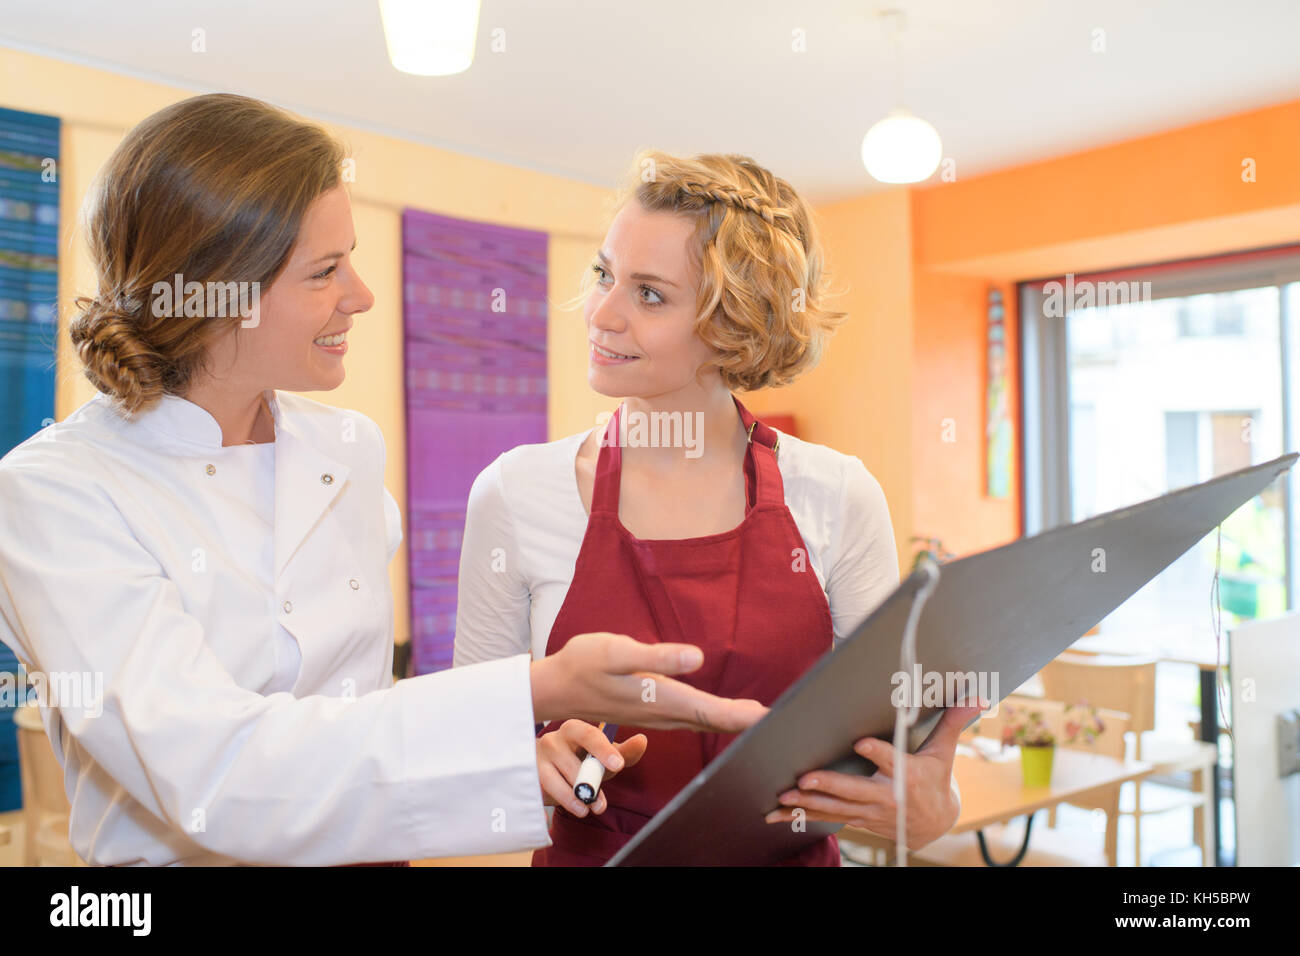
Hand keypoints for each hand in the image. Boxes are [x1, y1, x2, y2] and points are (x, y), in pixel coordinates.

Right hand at [530, 632, 767, 731]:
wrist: (556, 686)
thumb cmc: (585, 663)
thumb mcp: (616, 651)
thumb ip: (657, 656)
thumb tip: (696, 657)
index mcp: (665, 699)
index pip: (717, 713)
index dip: (748, 716)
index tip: (779, 717)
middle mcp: (667, 712)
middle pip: (718, 720)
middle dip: (751, 721)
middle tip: (789, 718)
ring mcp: (660, 713)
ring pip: (707, 720)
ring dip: (736, 720)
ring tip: (765, 716)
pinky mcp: (655, 708)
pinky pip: (695, 717)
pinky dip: (717, 717)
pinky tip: (726, 713)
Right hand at [536, 719, 647, 816]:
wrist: (547, 770)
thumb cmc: (581, 760)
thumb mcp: (603, 758)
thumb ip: (624, 752)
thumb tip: (642, 740)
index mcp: (573, 729)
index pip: (588, 734)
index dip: (603, 750)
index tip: (618, 765)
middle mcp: (552, 741)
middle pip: (570, 762)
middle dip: (588, 785)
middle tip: (600, 803)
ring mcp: (536, 760)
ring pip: (553, 781)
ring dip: (572, 799)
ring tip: (585, 809)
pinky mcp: (527, 779)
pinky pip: (540, 793)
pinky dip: (555, 804)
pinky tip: (569, 808)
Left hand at [764, 703, 981, 849]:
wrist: (935, 824)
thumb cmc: (935, 780)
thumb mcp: (944, 753)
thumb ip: (953, 722)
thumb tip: (976, 695)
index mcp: (907, 776)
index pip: (891, 761)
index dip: (876, 752)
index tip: (860, 743)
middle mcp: (887, 797)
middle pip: (854, 790)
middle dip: (828, 786)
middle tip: (804, 779)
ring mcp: (869, 812)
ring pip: (835, 808)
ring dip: (807, 804)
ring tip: (783, 796)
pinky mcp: (857, 819)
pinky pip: (827, 818)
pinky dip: (802, 817)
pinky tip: (778, 814)